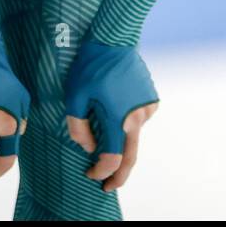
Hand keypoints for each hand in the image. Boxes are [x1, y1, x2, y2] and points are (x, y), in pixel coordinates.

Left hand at [64, 40, 159, 191]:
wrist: (116, 39)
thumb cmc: (91, 66)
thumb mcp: (74, 97)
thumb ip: (79, 128)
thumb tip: (90, 147)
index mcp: (119, 119)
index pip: (112, 159)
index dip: (100, 171)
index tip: (89, 174)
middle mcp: (137, 117)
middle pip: (131, 156)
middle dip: (120, 175)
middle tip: (108, 187)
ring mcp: (147, 108)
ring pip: (133, 135)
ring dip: (120, 142)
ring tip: (103, 131)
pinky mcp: (151, 100)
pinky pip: (137, 119)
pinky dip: (126, 123)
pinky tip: (114, 108)